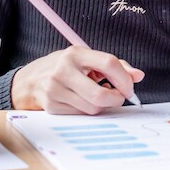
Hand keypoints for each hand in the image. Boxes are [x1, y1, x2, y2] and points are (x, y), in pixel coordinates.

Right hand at [11, 46, 144, 113]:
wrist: (31, 80)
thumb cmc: (67, 68)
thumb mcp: (88, 59)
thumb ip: (116, 66)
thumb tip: (138, 76)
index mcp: (76, 54)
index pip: (109, 64)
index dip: (125, 79)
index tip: (129, 88)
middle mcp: (63, 70)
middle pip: (100, 94)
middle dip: (116, 100)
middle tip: (118, 98)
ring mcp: (55, 89)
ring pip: (92, 108)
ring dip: (101, 106)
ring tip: (96, 96)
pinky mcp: (51, 106)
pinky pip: (80, 115)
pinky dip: (87, 110)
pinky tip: (82, 101)